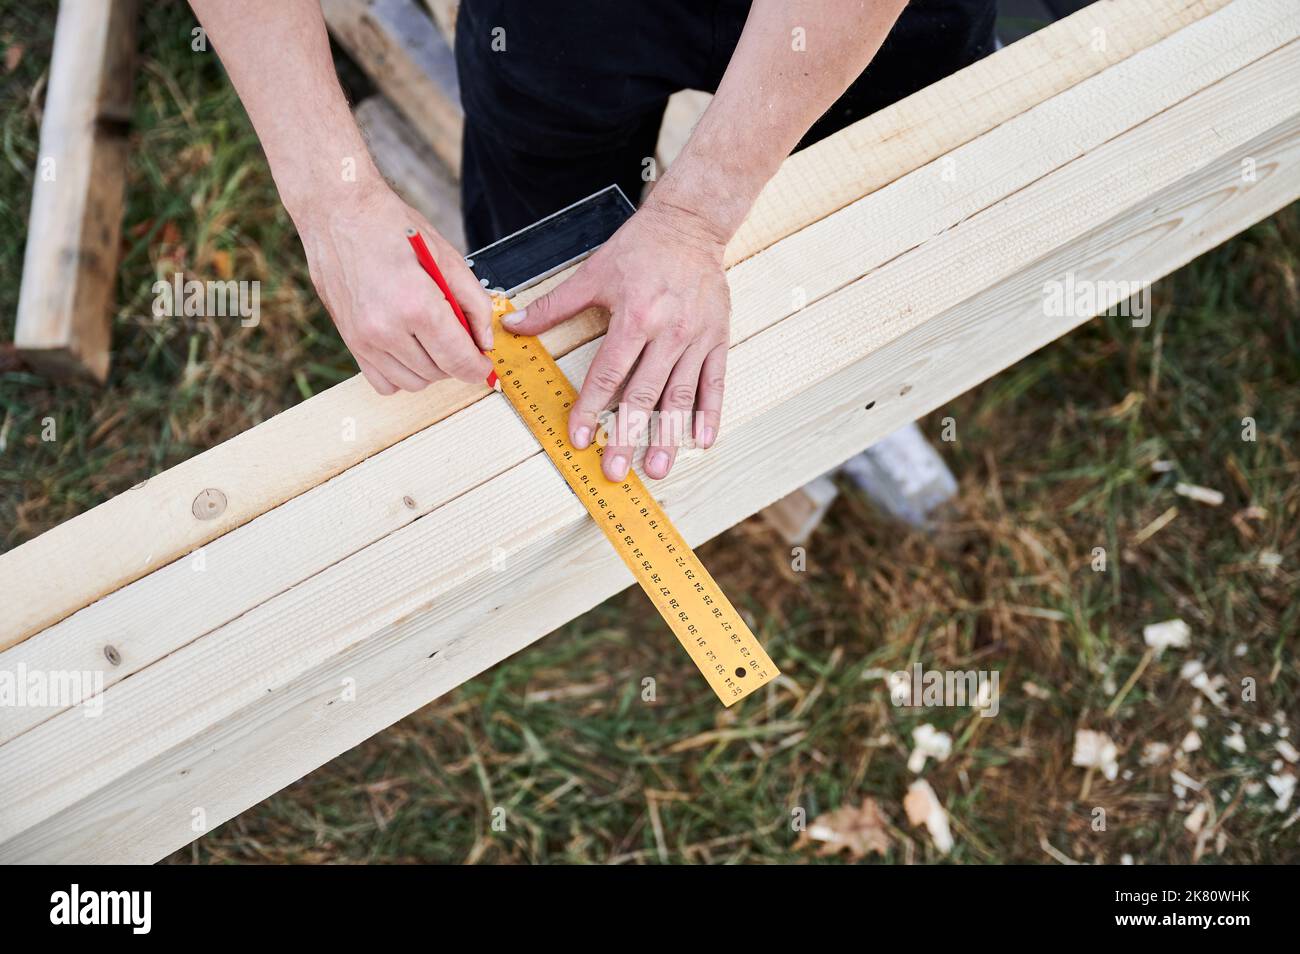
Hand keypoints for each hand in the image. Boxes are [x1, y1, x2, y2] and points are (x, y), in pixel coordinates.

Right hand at [296, 179, 493, 394]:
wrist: (338, 213)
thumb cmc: (392, 228)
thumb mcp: (447, 257)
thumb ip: (474, 303)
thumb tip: (485, 341)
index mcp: (416, 305)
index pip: (458, 360)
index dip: (478, 368)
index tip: (484, 364)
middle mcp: (386, 328)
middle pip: (438, 373)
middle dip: (456, 361)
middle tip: (458, 337)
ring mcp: (363, 339)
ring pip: (413, 382)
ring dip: (430, 368)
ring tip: (431, 337)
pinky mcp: (350, 341)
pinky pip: (384, 382)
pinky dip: (402, 373)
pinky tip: (408, 348)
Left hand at [502, 198, 729, 480]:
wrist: (692, 223)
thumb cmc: (641, 248)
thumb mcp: (593, 273)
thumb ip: (553, 306)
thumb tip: (512, 325)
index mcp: (634, 316)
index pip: (608, 373)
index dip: (590, 408)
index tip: (579, 437)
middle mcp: (667, 332)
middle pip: (643, 394)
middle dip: (627, 436)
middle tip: (616, 470)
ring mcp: (696, 338)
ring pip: (680, 396)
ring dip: (669, 436)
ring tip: (658, 469)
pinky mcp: (718, 338)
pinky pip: (715, 382)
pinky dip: (710, 413)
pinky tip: (702, 441)